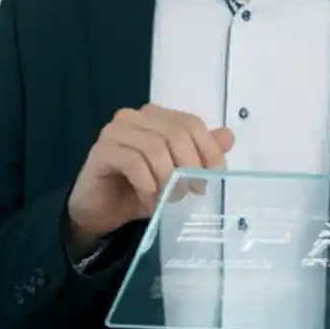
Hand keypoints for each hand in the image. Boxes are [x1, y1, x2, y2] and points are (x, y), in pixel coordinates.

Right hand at [65, 104, 233, 255]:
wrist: (100, 212)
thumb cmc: (139, 190)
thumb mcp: (176, 175)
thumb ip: (199, 154)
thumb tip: (229, 136)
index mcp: (156, 117)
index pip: (191, 123)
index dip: (208, 149)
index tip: (214, 176)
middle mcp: (135, 117)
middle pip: (176, 134)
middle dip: (189, 167)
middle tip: (190, 192)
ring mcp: (116, 131)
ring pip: (155, 148)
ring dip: (167, 180)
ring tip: (169, 200)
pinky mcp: (102, 150)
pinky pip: (133, 163)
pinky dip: (147, 185)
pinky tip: (149, 201)